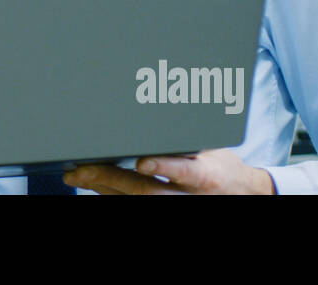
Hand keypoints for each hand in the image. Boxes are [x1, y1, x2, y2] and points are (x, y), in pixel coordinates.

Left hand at [62, 149, 274, 194]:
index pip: (186, 172)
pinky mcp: (167, 210)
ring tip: (77, 175)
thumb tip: (158, 107)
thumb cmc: (220, 166)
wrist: (241, 196)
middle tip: (82, 168)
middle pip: (149, 192)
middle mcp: (191, 197)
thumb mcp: (211, 147)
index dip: (163, 166)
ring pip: (137, 203)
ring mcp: (178, 206)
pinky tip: (91, 184)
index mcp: (207, 176)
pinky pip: (134, 206)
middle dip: (112, 179)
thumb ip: (184, 136)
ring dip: (103, 188)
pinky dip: (109, 195)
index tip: (142, 161)